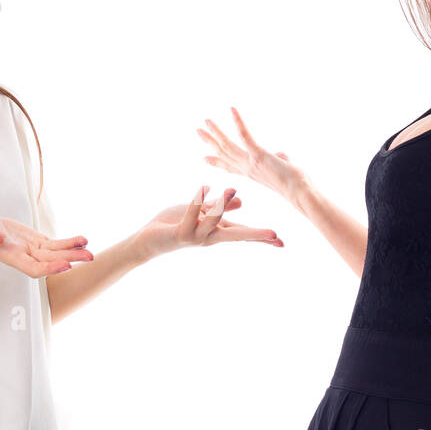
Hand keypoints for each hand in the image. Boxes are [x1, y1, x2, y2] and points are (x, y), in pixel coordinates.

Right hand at [0, 210, 92, 276]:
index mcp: (12, 257)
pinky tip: (82, 240)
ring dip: (74, 253)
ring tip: (90, 251)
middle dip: (70, 259)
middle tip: (89, 257)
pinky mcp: (37, 243)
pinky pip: (56, 245)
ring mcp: (33, 250)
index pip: (33, 268)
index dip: (50, 268)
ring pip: (56, 254)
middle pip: (50, 262)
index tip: (66, 265)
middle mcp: (25, 256)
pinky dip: (69, 243)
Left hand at [135, 185, 282, 259]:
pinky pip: (191, 216)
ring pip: (213, 221)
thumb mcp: (202, 212)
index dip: (262, 236)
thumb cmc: (175, 224)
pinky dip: (197, 201)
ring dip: (223, 205)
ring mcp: (195, 237)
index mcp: (217, 231)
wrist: (149, 238)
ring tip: (232, 189)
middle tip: (274, 235)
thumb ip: (220, 206)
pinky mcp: (180, 234)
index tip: (281, 242)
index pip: (243, 233)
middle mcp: (209, 236)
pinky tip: (204, 187)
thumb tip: (240, 201)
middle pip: (237, 236)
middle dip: (255, 235)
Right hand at [197, 107, 306, 203]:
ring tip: (206, 120)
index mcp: (251, 174)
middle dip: (210, 142)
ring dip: (216, 132)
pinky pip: (245, 136)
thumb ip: (279, 160)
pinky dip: (238, 122)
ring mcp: (251, 163)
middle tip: (198, 131)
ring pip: (227, 146)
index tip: (204, 158)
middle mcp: (247, 170)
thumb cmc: (296, 184)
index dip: (216, 162)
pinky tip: (232, 109)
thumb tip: (282, 154)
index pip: (229, 167)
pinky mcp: (258, 155)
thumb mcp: (284, 169)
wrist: (300, 193)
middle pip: (223, 154)